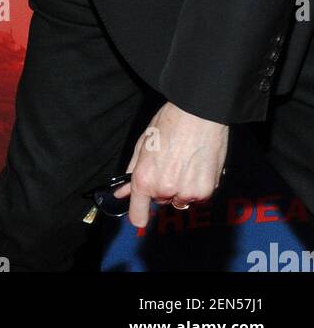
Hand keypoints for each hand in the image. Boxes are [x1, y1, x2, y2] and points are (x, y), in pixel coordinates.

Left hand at [113, 101, 228, 227]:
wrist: (199, 113)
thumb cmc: (169, 123)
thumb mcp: (142, 144)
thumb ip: (132, 170)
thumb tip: (121, 191)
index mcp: (145, 178)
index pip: (138, 214)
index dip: (137, 213)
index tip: (139, 212)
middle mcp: (165, 190)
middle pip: (160, 200)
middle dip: (162, 187)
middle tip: (169, 163)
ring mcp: (187, 193)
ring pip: (180, 199)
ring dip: (181, 188)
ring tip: (185, 162)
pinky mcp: (206, 191)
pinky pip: (197, 196)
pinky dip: (197, 185)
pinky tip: (197, 165)